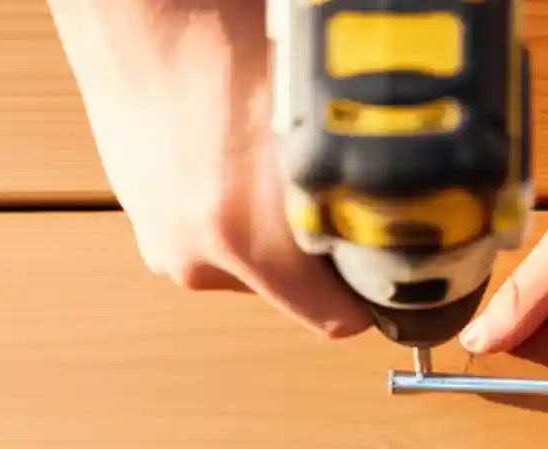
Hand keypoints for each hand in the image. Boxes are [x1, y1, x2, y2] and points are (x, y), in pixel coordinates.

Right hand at [47, 0, 369, 337]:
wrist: (134, 8)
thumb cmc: (227, 38)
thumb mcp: (319, 118)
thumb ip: (362, 186)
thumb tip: (413, 219)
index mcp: (246, 241)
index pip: (336, 318)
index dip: (373, 293)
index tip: (393, 262)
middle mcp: (197, 258)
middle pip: (293, 292)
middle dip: (322, 253)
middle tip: (340, 191)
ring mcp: (161, 241)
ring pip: (251, 262)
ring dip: (276, 228)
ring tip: (279, 161)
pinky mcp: (141, 219)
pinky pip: (211, 234)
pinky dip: (234, 206)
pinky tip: (239, 151)